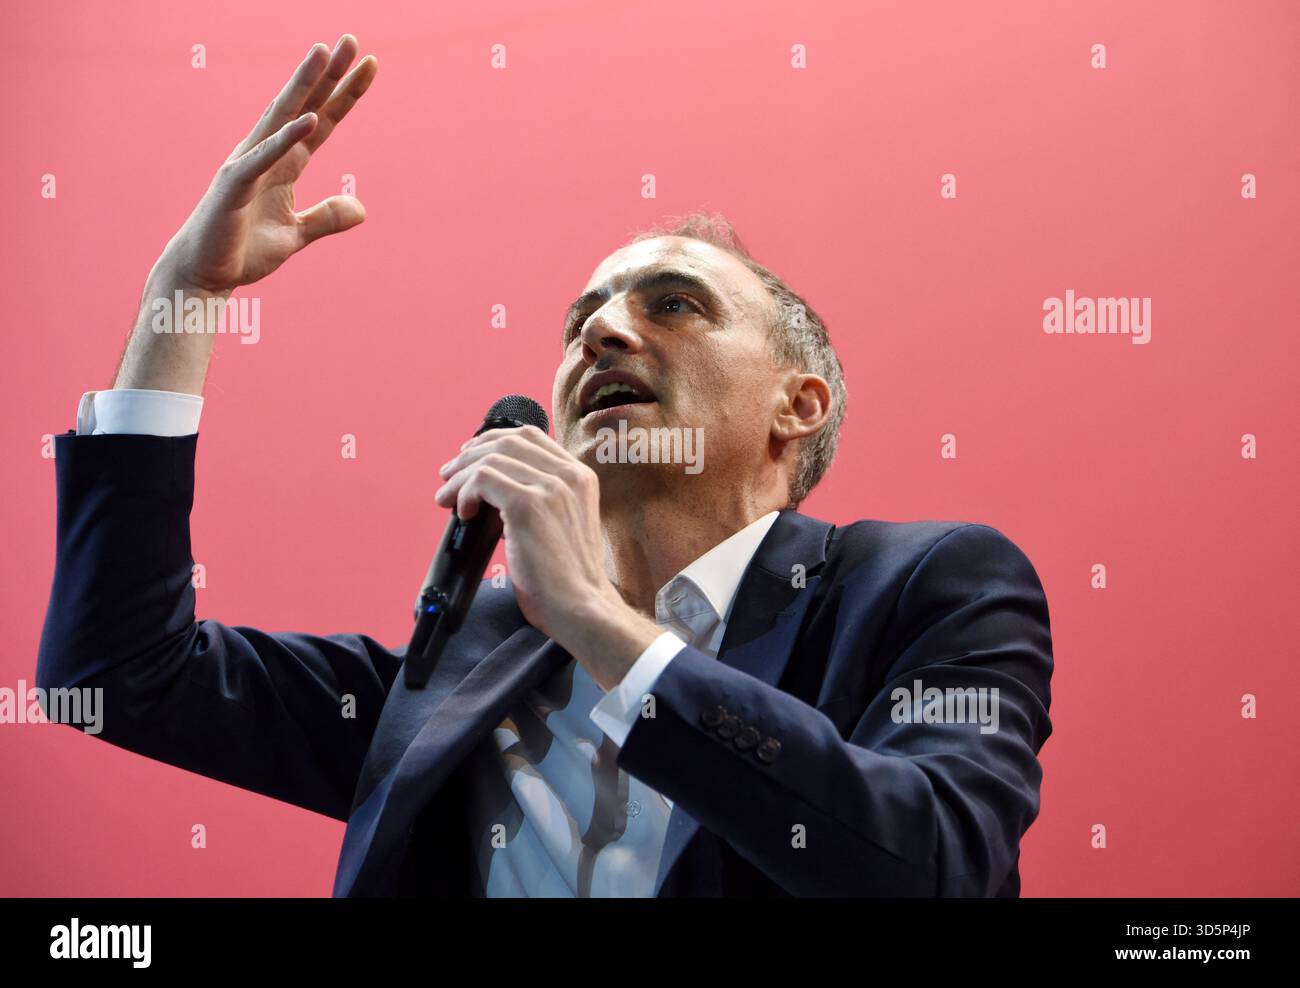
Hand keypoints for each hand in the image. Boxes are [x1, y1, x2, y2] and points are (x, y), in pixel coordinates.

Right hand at [156, 35, 378, 294]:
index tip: (371, 66)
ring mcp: (249, 165)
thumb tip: (361, 208)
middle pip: (305, 106)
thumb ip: (326, 218)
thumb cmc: (243, 250)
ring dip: (304, 86)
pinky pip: (265, 159)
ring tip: (325, 54)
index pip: (324, 121)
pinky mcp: (235, 186)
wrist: (204, 273)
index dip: (346, 95)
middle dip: (328, 74)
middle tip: (351, 39)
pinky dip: (287, 139)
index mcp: (286, 163)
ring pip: (281, 118)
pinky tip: (311, 120)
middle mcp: (267, 154)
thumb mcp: (296, 234)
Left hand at [435, 426, 661, 688]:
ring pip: (490, 459)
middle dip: (469, 455)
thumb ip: (543, 502)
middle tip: (448, 476)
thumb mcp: (564, 525)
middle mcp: (568, 475)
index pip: (531, 437)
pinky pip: (482, 479)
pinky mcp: (527, 505)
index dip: (494, 440)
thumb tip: (497, 493)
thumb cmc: (568, 580)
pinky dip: (464, 492)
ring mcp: (550, 487)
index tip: (471, 456)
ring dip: (460, 476)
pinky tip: (463, 512)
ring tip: (446, 498)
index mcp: (580, 477)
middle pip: (507, 442)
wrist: (581, 607)